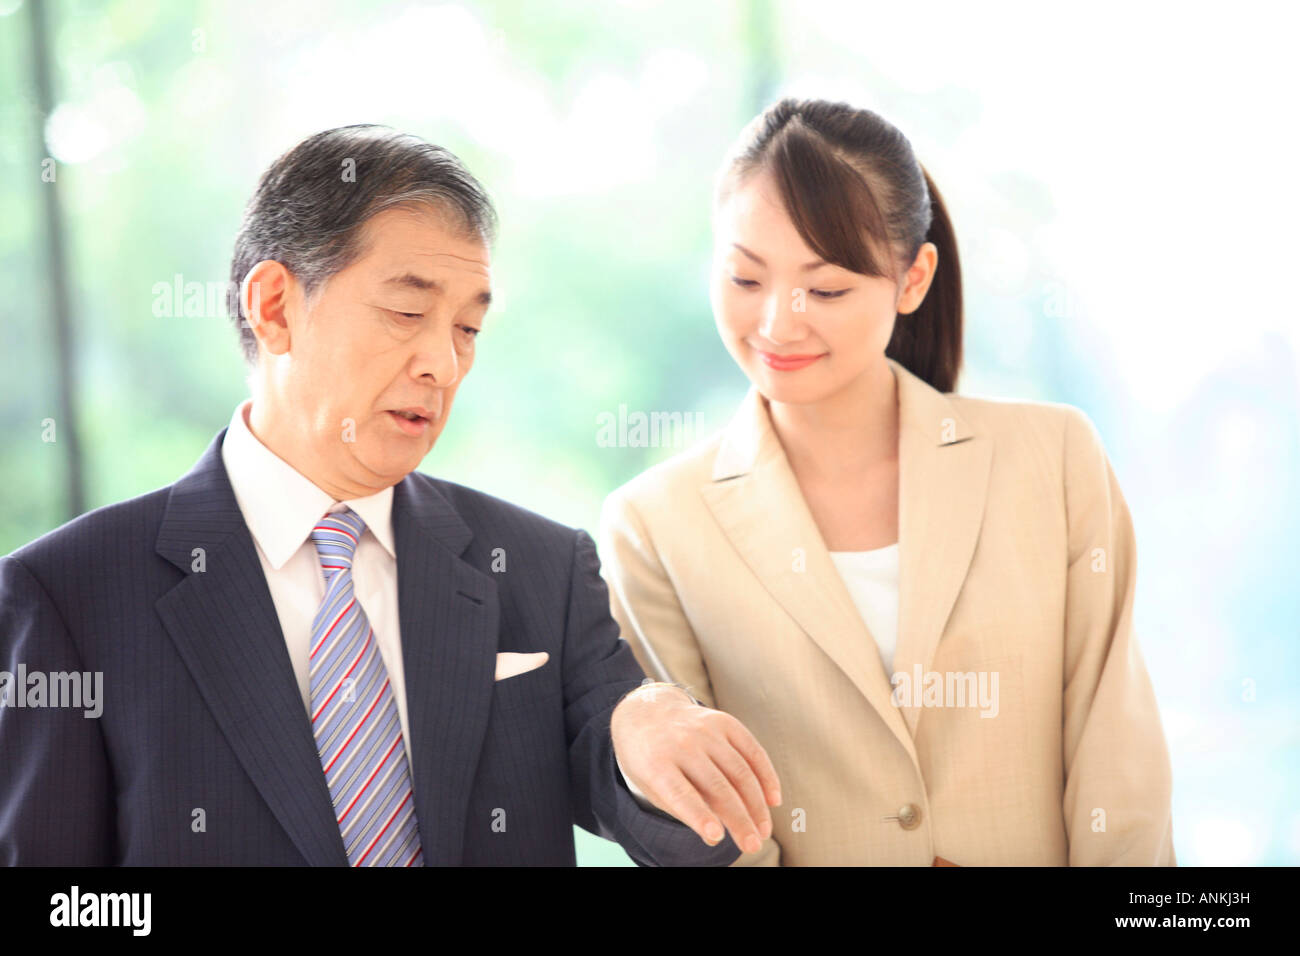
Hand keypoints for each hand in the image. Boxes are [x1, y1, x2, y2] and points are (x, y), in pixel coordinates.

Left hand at [610, 682, 780, 853]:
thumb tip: (714, 837)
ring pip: (740, 771)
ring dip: (757, 804)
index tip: (716, 836)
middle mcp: (682, 744)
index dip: (699, 815)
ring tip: (764, 831)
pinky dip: (766, 776)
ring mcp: (704, 730)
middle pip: (717, 787)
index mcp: (656, 764)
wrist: (647, 713)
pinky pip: (752, 750)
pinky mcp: (723, 721)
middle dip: (740, 820)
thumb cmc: (651, 762)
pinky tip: (773, 799)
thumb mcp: (653, 788)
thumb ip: (682, 809)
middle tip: (754, 845)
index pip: (680, 793)